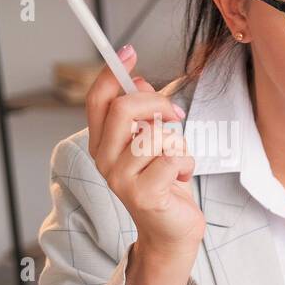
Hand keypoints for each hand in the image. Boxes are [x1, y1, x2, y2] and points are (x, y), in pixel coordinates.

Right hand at [86, 44, 204, 261]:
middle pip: (124, 109)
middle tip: (176, 113)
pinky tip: (181, 178)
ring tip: (176, 162)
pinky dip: (186, 163)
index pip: (98, 100)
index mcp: (102, 143)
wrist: (172, 232)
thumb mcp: (153, 144)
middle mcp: (104, 159)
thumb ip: (143, 115)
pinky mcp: (144, 194)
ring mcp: (121, 178)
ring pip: (155, 135)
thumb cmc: (165, 185)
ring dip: (178, 143)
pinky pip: (173, 157)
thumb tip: (140, 81)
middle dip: (156, 103)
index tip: (129, 52)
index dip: (112, 73)